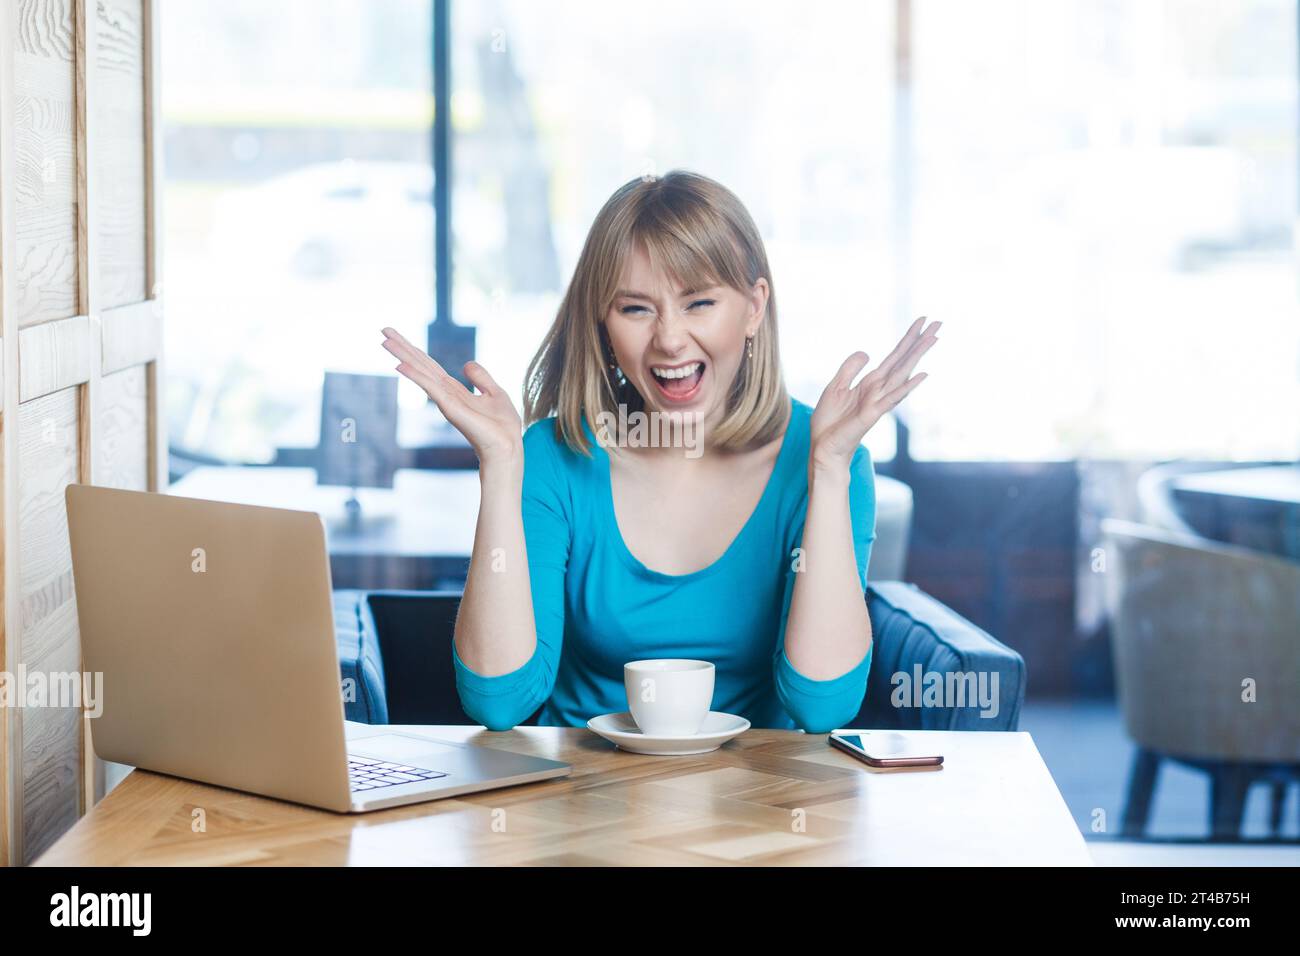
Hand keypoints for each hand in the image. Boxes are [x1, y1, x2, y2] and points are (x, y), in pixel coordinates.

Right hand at [381, 327, 522, 464]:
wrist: (508, 447)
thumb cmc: (502, 427)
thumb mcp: (494, 393)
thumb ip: (481, 378)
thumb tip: (466, 364)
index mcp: (454, 390)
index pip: (430, 366)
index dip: (415, 350)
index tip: (397, 335)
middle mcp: (445, 393)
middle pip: (421, 365)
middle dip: (403, 348)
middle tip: (383, 329)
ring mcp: (445, 400)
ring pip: (421, 373)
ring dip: (403, 356)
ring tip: (384, 340)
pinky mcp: (450, 408)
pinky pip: (430, 387)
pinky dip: (415, 376)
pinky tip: (399, 366)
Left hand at [809, 316, 939, 470]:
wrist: (824, 448)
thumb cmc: (830, 422)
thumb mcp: (836, 387)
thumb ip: (851, 369)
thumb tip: (868, 353)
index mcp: (871, 383)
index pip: (894, 357)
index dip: (907, 339)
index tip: (922, 320)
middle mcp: (879, 390)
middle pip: (903, 361)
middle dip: (919, 342)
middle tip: (938, 323)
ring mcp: (878, 401)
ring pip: (902, 374)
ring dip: (918, 356)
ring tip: (934, 338)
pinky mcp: (872, 414)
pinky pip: (892, 398)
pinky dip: (907, 386)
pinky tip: (922, 374)